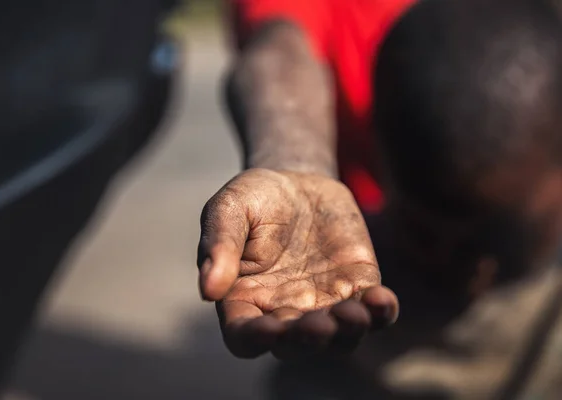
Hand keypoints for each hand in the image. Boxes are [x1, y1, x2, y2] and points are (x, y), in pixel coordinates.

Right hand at [198, 168, 397, 358]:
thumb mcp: (229, 208)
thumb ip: (218, 245)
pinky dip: (380, 312)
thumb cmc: (254, 199)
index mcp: (245, 299)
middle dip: (308, 340)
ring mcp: (323, 302)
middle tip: (318, 326)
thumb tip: (209, 290)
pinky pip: (372, 310)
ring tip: (354, 313)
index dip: (255, 339)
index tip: (268, 329)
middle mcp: (284, 311)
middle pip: (295, 345)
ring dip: (347, 332)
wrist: (296, 182)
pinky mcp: (356, 285)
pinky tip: (382, 300)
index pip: (245, 336)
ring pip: (339, 337)